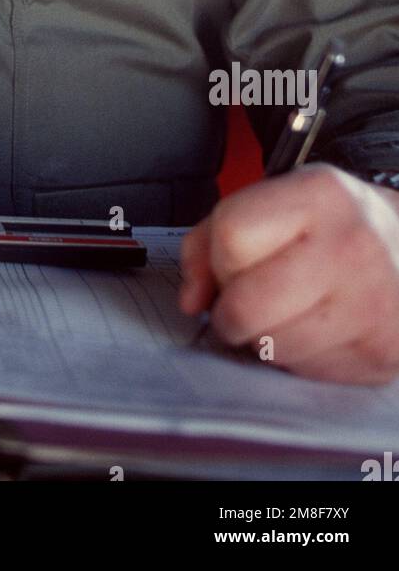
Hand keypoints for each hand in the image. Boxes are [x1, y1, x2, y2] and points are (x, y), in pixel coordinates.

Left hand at [178, 163, 398, 384]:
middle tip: (246, 302)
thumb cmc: (331, 228)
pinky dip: (298, 358)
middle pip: (245, 306)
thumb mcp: (275, 204)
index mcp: (319, 197)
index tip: (232, 263)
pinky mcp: (380, 355)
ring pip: (270, 348)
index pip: (231, 238)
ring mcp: (371, 306)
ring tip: (288, 312)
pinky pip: (304, 373)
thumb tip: (190, 300)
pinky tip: (316, 329)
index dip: (218, 258)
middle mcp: (350, 249)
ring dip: (264, 339)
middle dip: (231, 311)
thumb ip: (211, 239)